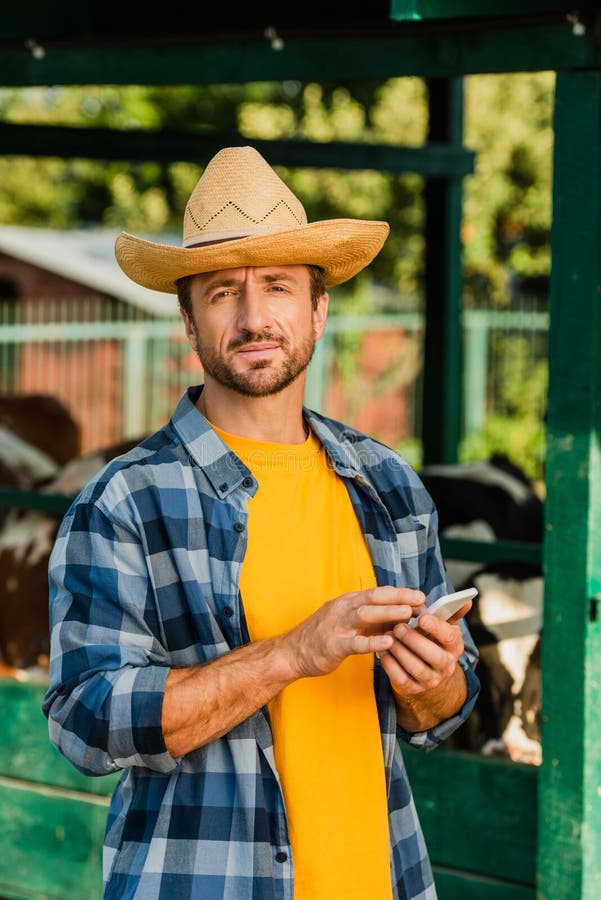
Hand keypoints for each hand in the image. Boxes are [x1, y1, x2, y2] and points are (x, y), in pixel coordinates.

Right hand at [283, 586, 424, 678]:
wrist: (292, 652)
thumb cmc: (323, 636)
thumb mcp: (346, 620)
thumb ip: (369, 617)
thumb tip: (399, 614)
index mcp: (348, 601)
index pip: (377, 592)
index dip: (400, 593)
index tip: (420, 596)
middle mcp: (343, 608)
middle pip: (374, 597)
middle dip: (399, 597)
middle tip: (420, 600)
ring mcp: (337, 626)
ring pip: (365, 614)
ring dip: (388, 613)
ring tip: (408, 614)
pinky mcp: (333, 645)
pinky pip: (355, 642)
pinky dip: (372, 641)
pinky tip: (388, 643)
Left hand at [379, 600, 471, 699]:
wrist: (427, 670)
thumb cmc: (433, 640)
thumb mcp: (444, 626)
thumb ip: (452, 612)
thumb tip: (467, 601)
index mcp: (455, 647)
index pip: (450, 638)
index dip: (436, 627)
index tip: (421, 617)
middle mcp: (446, 666)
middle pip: (433, 655)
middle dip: (414, 640)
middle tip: (398, 627)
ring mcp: (431, 679)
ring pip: (416, 668)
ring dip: (400, 651)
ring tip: (388, 636)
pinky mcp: (414, 688)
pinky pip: (401, 679)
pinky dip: (390, 665)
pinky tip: (382, 651)